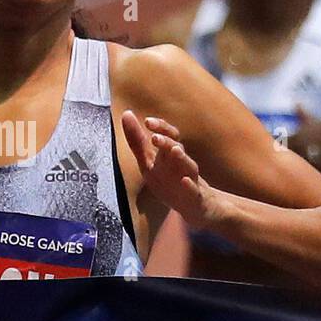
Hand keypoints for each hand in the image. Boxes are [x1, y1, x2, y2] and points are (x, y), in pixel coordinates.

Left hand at [122, 110, 224, 229]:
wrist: (193, 206)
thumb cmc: (168, 180)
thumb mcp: (148, 162)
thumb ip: (137, 141)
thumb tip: (126, 114)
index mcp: (170, 154)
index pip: (169, 135)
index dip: (160, 127)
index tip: (147, 121)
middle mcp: (182, 163)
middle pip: (178, 148)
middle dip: (167, 142)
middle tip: (154, 138)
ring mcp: (190, 179)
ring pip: (189, 166)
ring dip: (182, 158)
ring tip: (174, 150)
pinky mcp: (195, 196)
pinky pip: (194, 190)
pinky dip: (189, 185)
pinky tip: (184, 181)